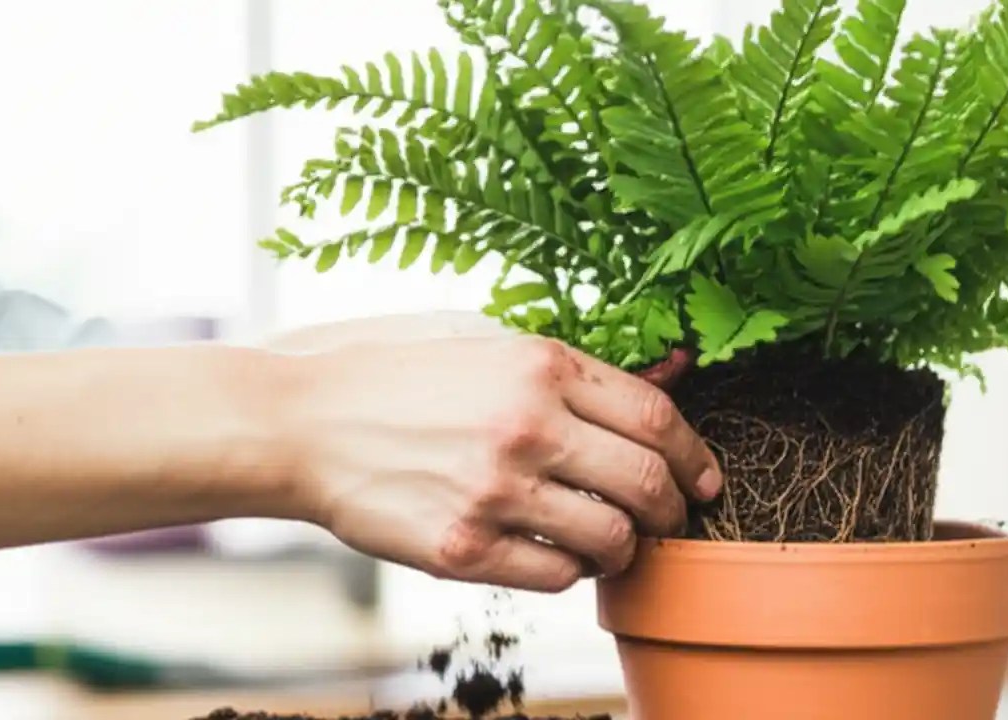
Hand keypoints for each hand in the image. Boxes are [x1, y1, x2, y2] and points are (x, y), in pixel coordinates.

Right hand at [266, 315, 721, 592]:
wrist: (302, 422)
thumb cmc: (396, 376)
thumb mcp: (482, 341)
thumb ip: (565, 368)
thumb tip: (659, 383)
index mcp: (540, 364)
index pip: (656, 416)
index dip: (695, 455)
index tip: (706, 478)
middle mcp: (527, 424)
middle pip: (648, 481)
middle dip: (675, 509)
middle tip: (673, 519)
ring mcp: (494, 489)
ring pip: (611, 537)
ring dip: (626, 547)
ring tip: (612, 542)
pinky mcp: (462, 547)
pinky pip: (556, 574)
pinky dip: (572, 570)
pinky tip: (555, 553)